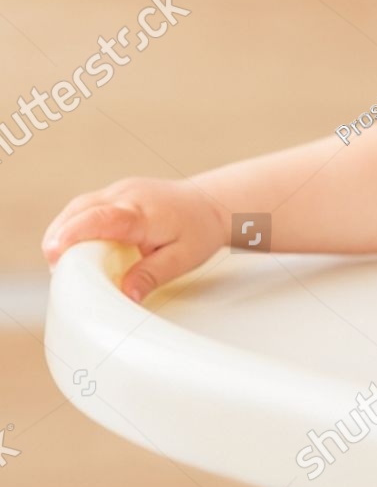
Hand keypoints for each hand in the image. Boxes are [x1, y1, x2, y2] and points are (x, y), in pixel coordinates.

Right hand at [42, 178, 227, 302]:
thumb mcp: (182, 259)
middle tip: (56, 268)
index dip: (75, 233)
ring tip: (60, 262)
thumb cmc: (198, 231)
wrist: (211, 203)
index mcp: (145, 213)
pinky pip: (84, 207)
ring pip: (78, 207)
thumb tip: (127, 296)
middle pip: (81, 210)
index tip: (54, 251)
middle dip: (60, 237)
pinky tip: (72, 247)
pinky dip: (72, 226)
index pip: (104, 218)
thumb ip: (152, 275)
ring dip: (62, 231)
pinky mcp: (114, 193)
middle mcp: (128, 195)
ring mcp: (119, 190)